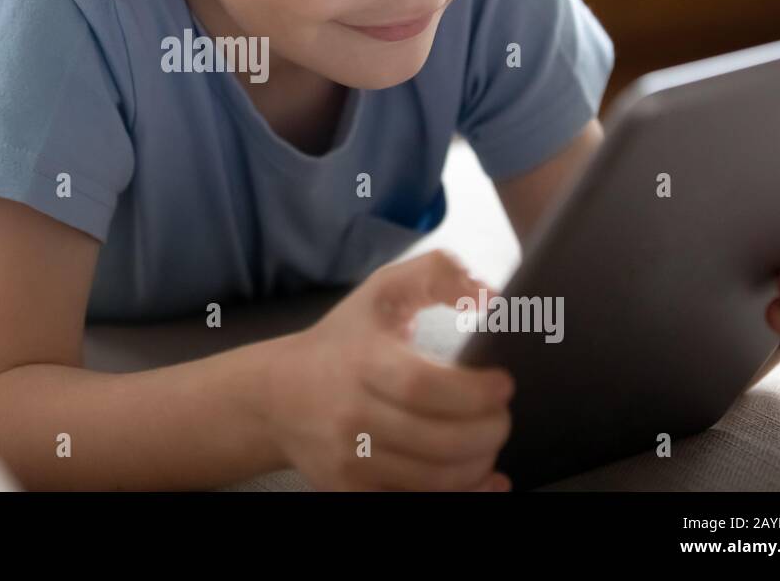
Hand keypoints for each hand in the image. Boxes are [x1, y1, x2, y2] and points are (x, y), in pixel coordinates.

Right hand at [265, 250, 514, 490]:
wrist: (277, 396)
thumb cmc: (341, 341)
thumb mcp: (382, 291)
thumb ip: (436, 274)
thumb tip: (488, 294)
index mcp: (361, 362)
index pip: (423, 387)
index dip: (474, 392)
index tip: (503, 383)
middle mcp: (351, 415)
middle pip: (439, 440)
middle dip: (489, 431)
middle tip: (502, 414)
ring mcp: (349, 460)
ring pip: (435, 479)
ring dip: (480, 463)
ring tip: (489, 439)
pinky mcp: (351, 491)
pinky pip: (415, 504)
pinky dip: (462, 495)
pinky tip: (485, 480)